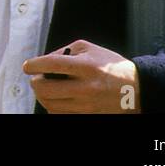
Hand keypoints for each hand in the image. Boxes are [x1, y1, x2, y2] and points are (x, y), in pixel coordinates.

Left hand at [22, 39, 140, 112]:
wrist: (136, 89)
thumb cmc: (111, 66)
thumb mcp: (89, 49)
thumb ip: (64, 52)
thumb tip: (44, 61)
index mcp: (86, 66)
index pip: (52, 64)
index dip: (34, 65)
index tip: (27, 66)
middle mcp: (86, 87)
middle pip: (46, 89)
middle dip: (35, 83)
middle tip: (36, 78)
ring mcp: (87, 105)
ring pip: (50, 105)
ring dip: (42, 96)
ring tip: (45, 88)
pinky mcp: (89, 116)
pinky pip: (61, 115)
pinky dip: (53, 107)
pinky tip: (56, 99)